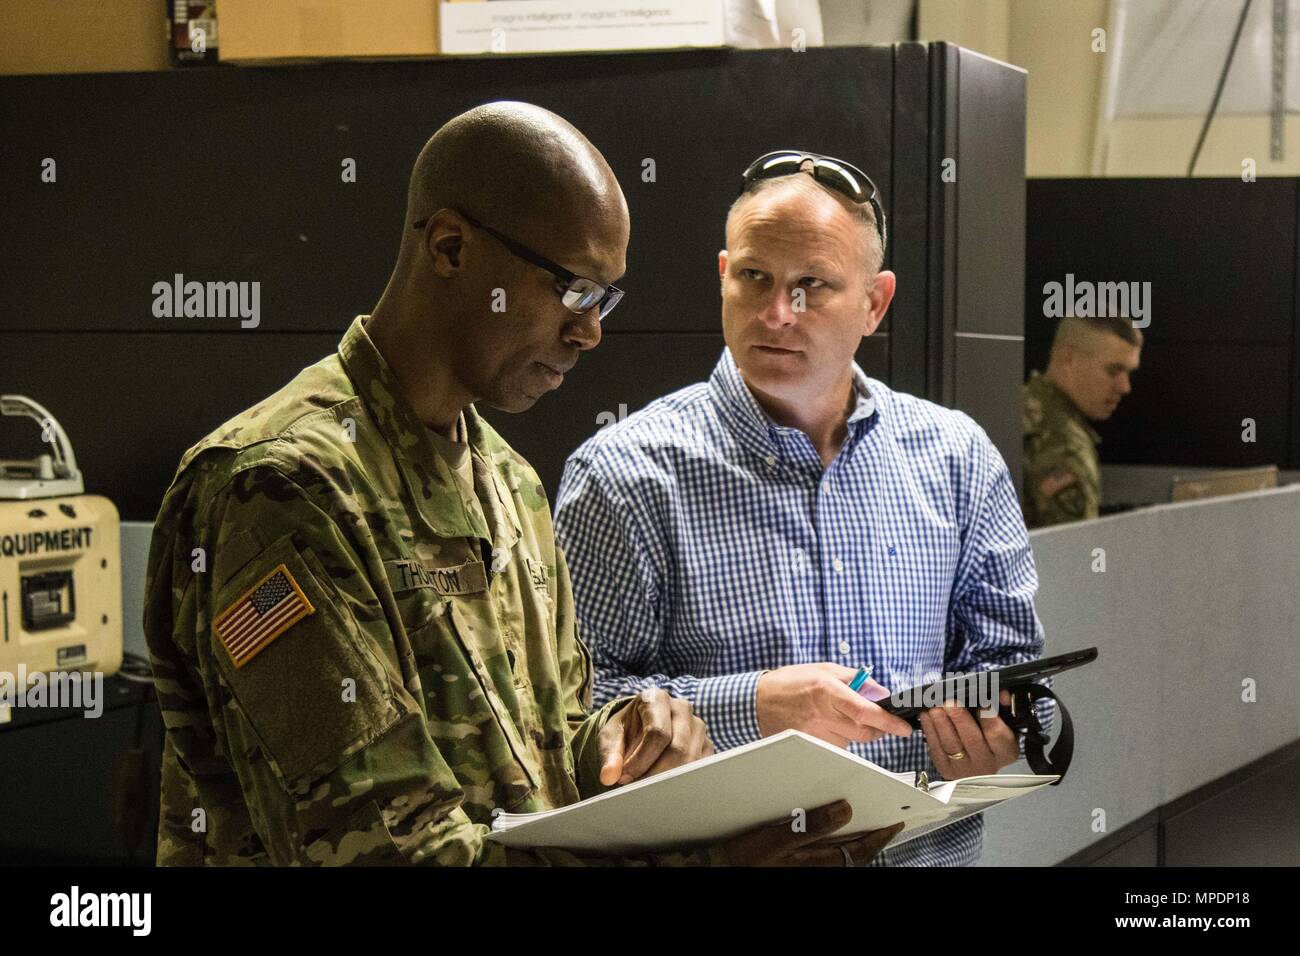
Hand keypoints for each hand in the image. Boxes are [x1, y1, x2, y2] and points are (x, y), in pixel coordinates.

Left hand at [599, 688, 713, 786]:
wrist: (640, 728)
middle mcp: (681, 708)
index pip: (657, 732)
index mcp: (656, 698)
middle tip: (637, 789)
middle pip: (678, 748)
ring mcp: (697, 726)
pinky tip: (664, 788)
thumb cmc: (625, 731)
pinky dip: (682, 782)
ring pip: (691, 760)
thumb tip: (609, 776)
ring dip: (669, 780)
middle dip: (656, 774)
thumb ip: (609, 755)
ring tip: (647, 789)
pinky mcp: (706, 744)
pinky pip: (699, 768)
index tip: (625, 778)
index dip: (641, 760)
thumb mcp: (610, 738)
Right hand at [722, 799, 904, 865]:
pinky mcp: (797, 865)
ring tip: (863, 821)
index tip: (896, 821)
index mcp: (818, 864)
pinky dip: (836, 842)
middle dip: (872, 836)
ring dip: (854, 840)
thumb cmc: (745, 857)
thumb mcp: (775, 838)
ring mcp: (808, 868)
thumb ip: (811, 825)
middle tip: (887, 819)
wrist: (722, 868)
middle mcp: (818, 869)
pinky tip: (831, 829)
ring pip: (841, 855)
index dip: (881, 836)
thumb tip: (844, 810)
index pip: (860, 850)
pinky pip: (826, 855)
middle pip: (854, 853)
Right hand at [755, 663, 912, 746]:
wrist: (759, 700)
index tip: (903, 728)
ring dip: (853, 732)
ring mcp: (815, 733)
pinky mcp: (809, 745)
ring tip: (836, 716)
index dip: (889, 722)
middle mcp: (822, 714)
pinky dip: (838, 738)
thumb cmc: (792, 682)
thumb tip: (880, 692)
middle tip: (876, 720)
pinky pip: (836, 747)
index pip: (866, 712)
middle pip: (864, 732)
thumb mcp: (825, 670)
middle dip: (876, 728)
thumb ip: (856, 680)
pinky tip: (824, 725)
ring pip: (851, 742)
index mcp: (828, 691)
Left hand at [918, 690, 1019, 778]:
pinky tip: (926, 716)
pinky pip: (936, 748)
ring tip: (935, 708)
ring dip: (941, 723)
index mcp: (1005, 752)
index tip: (981, 702)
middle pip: (972, 739)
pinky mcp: (946, 769)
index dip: (989, 717)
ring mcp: (965, 769)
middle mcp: (987, 763)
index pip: (997, 735)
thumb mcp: (1001, 724)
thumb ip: (1002, 707)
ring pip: (951, 744)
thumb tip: (1002, 694)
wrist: (975, 764)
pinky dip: (930, 730)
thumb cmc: (988, 738)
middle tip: (949, 702)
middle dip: (959, 718)